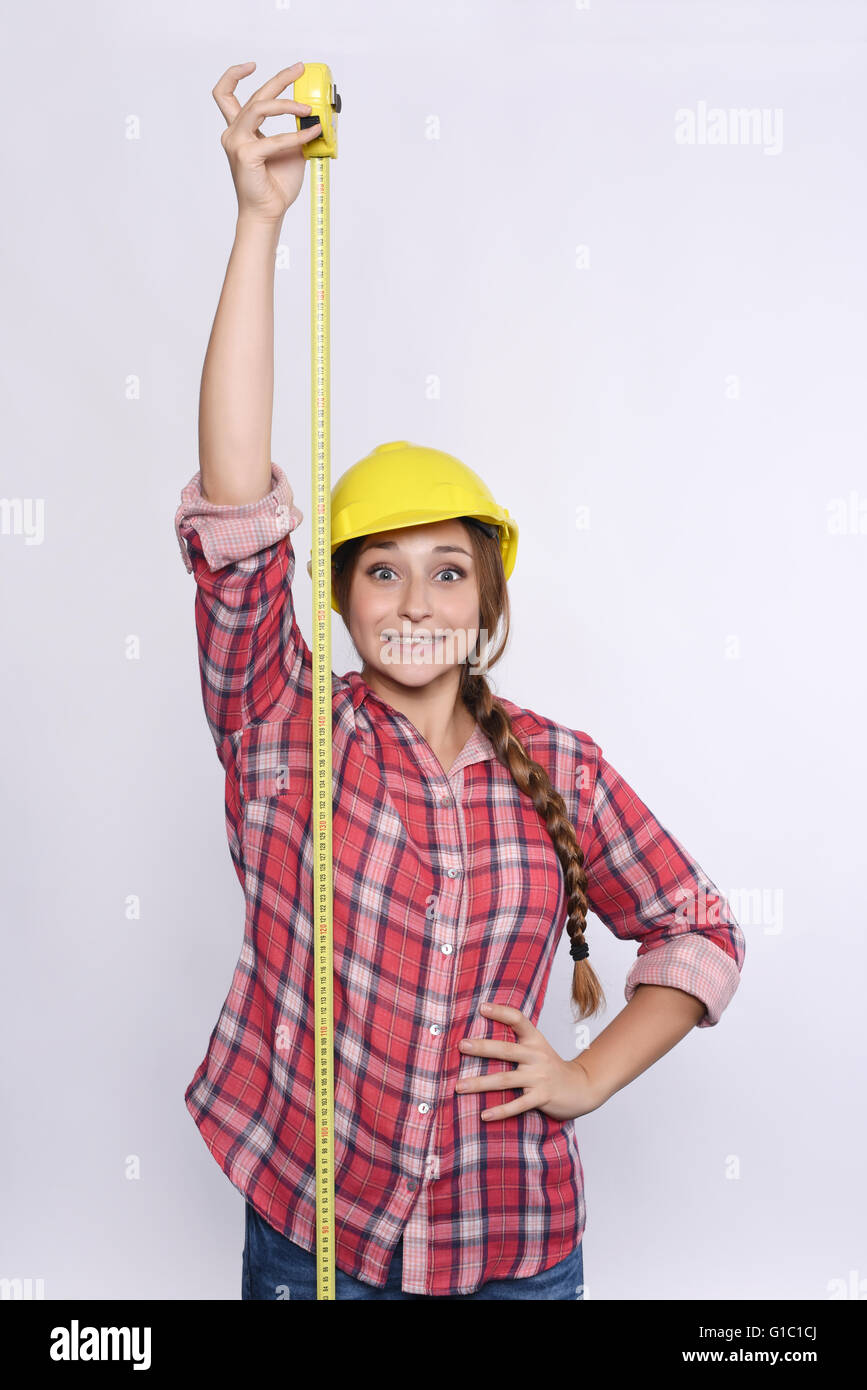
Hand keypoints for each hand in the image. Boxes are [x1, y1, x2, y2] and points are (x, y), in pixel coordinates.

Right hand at [212, 60, 321, 224]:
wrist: (268, 213)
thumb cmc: (275, 186)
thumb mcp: (291, 150)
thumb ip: (297, 131)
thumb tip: (316, 115)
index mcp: (240, 130)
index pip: (226, 95)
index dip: (235, 75)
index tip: (254, 65)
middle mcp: (234, 133)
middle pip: (252, 95)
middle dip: (278, 79)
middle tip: (299, 68)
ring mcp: (237, 143)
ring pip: (259, 108)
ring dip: (286, 104)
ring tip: (307, 108)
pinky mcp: (246, 155)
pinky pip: (275, 138)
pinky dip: (295, 134)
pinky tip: (312, 133)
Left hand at [455, 1002, 600, 1122]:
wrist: (581, 1088)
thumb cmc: (550, 1067)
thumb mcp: (538, 1048)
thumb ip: (516, 1042)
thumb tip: (480, 1038)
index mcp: (535, 1040)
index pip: (518, 1020)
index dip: (500, 1012)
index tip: (481, 1007)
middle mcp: (537, 1056)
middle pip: (506, 1050)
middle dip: (482, 1047)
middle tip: (461, 1046)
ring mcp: (539, 1077)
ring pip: (505, 1079)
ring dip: (480, 1083)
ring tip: (459, 1086)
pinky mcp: (542, 1097)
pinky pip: (518, 1105)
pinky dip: (500, 1111)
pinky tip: (484, 1115)